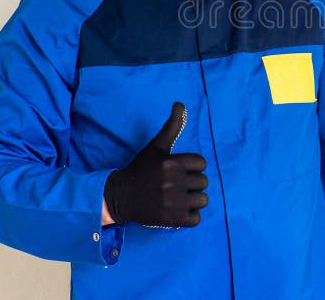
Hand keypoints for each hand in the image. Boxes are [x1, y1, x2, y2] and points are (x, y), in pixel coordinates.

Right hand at [103, 102, 207, 226]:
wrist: (121, 196)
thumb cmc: (142, 169)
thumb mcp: (157, 146)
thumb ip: (172, 126)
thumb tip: (180, 103)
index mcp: (171, 163)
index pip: (201, 163)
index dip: (192, 166)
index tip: (179, 170)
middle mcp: (172, 183)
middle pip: (204, 182)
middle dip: (193, 183)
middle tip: (177, 184)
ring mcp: (172, 203)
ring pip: (203, 200)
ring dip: (193, 200)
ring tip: (179, 197)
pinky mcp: (172, 220)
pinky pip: (196, 219)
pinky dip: (190, 216)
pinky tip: (178, 209)